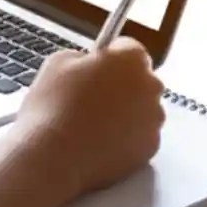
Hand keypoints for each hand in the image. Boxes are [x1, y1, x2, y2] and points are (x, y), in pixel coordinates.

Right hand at [8, 37, 165, 196]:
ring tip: (92, 124)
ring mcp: (153, 121)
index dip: (109, 58)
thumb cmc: (53, 108)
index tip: (96, 67)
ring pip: (142, 110)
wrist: (54, 158)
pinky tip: (99, 142)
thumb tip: (89, 66)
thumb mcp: (58, 63)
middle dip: (121, 86)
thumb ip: (82, 58)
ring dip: (125, 113)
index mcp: (130, 59)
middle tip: (90, 98)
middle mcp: (150, 87)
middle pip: (140, 80)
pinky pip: (140, 137)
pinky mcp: (149, 149)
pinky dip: (125, 139)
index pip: (129, 48)